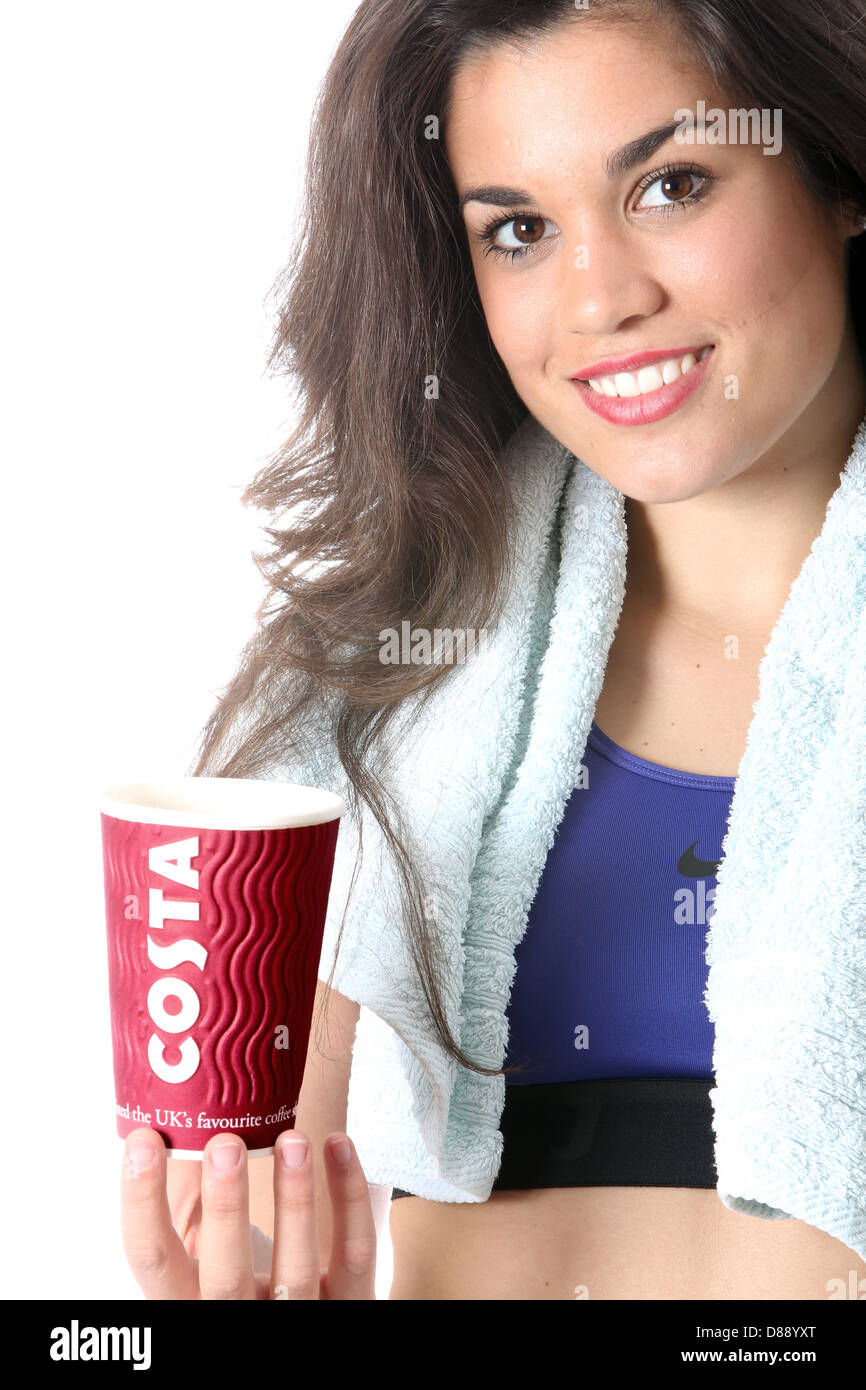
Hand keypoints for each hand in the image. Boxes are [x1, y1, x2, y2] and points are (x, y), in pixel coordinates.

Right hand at [120, 1127, 376, 1298]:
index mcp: (188, 1304)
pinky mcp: (349, 1305)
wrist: (300, 1356)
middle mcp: (236, 1317)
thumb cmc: (240, 1291)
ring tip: (293, 1139)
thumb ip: (192, 1218)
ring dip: (294, 1200)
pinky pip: (354, 1254)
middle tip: (225, 1145)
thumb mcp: (204, 1269)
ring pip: (295, 1270)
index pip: (153, 1259)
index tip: (143, 1139)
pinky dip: (349, 1199)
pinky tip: (338, 1145)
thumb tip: (171, 1130)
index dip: (142, 1201)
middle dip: (225, 1208)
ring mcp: (293, 1317)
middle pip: (226, 1276)